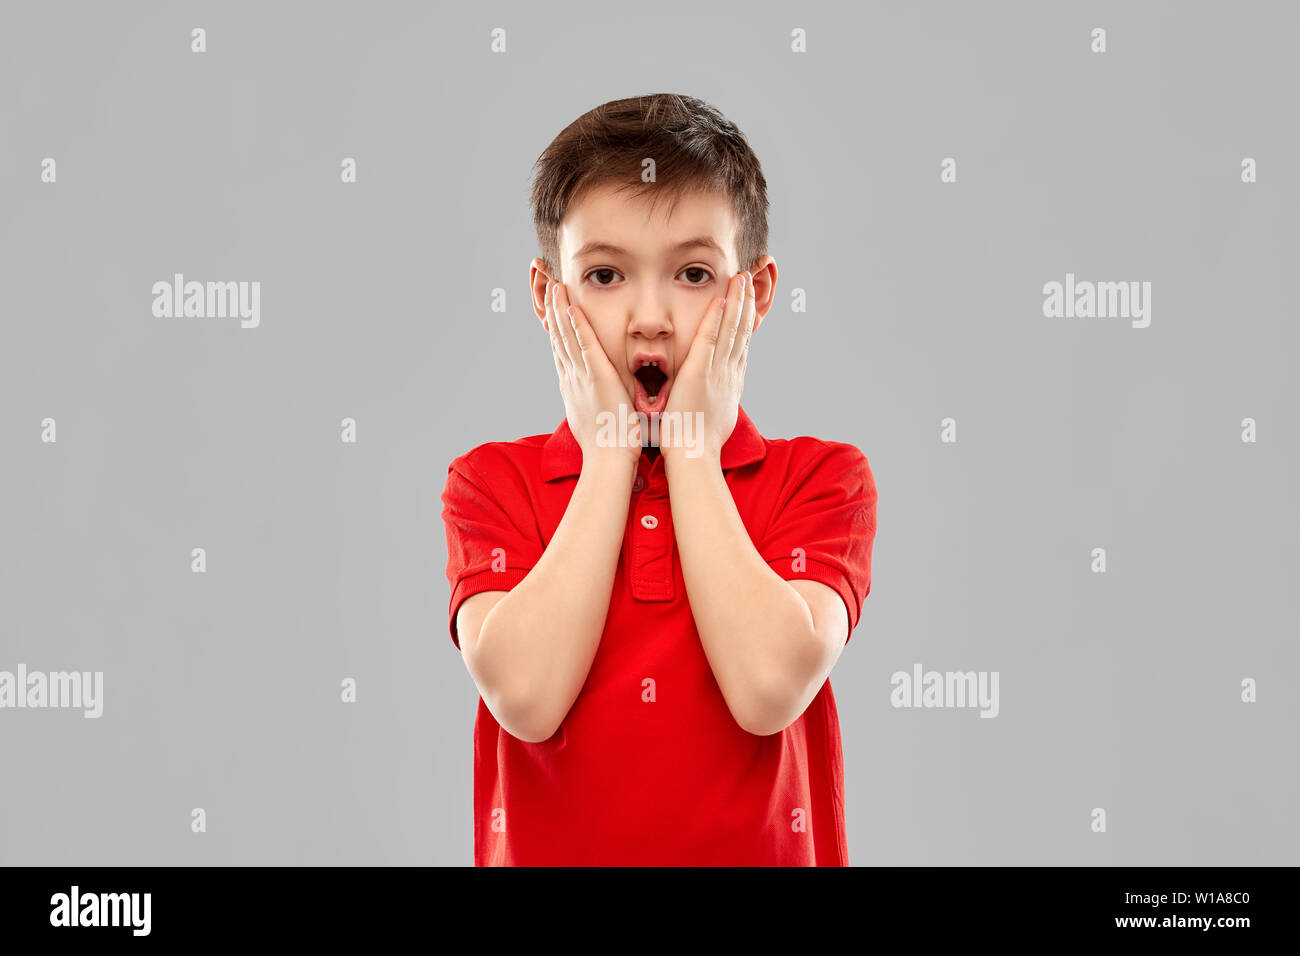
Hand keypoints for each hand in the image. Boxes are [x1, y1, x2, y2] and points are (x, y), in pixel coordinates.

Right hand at [544, 279, 640, 467]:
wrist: (608, 460)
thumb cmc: (608, 442)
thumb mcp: (593, 415)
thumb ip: (591, 399)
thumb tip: (591, 396)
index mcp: (571, 384)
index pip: (560, 347)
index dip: (553, 324)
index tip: (550, 305)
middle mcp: (571, 377)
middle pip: (557, 336)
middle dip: (550, 309)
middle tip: (545, 285)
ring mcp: (581, 377)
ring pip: (566, 337)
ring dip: (560, 310)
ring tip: (555, 286)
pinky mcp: (596, 379)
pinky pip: (585, 347)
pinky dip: (578, 327)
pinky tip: (573, 309)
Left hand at [662, 271, 754, 460]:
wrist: (694, 456)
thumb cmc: (698, 443)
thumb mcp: (716, 417)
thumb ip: (718, 400)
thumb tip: (721, 396)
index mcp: (731, 383)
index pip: (742, 346)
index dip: (747, 323)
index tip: (749, 304)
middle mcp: (730, 374)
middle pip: (742, 332)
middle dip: (746, 304)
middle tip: (749, 280)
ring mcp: (717, 372)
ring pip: (731, 330)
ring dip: (737, 302)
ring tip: (741, 279)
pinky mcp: (700, 373)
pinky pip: (710, 340)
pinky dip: (716, 319)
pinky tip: (720, 300)